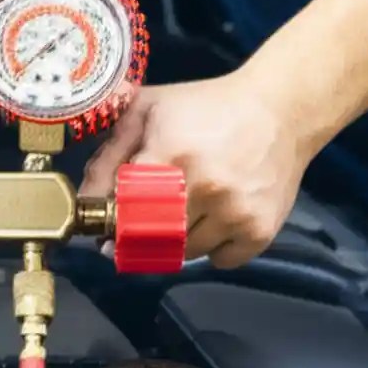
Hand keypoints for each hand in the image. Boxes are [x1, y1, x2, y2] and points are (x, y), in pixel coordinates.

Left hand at [80, 73, 315, 268]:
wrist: (282, 110)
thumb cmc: (207, 107)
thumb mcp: (147, 112)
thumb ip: (108, 156)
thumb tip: (85, 201)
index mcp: (171, 154)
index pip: (124, 211)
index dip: (112, 222)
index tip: (110, 223)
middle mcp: (205, 187)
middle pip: (151, 238)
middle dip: (139, 236)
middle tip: (140, 223)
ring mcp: (235, 212)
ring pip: (184, 253)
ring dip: (177, 239)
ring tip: (186, 208)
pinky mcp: (260, 230)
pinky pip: (219, 261)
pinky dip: (212, 248)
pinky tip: (214, 218)